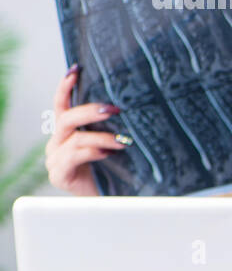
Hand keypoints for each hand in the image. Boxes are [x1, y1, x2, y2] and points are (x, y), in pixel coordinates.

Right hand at [44, 64, 129, 196]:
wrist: (110, 200)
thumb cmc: (115, 169)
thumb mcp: (114, 143)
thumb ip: (114, 127)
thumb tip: (136, 104)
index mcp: (68, 131)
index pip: (62, 104)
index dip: (66, 86)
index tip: (76, 69)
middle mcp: (58, 142)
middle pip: (66, 118)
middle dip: (90, 110)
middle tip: (114, 109)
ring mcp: (56, 158)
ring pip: (74, 138)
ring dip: (101, 136)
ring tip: (122, 141)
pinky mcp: (59, 175)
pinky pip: (73, 157)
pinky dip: (92, 152)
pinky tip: (108, 153)